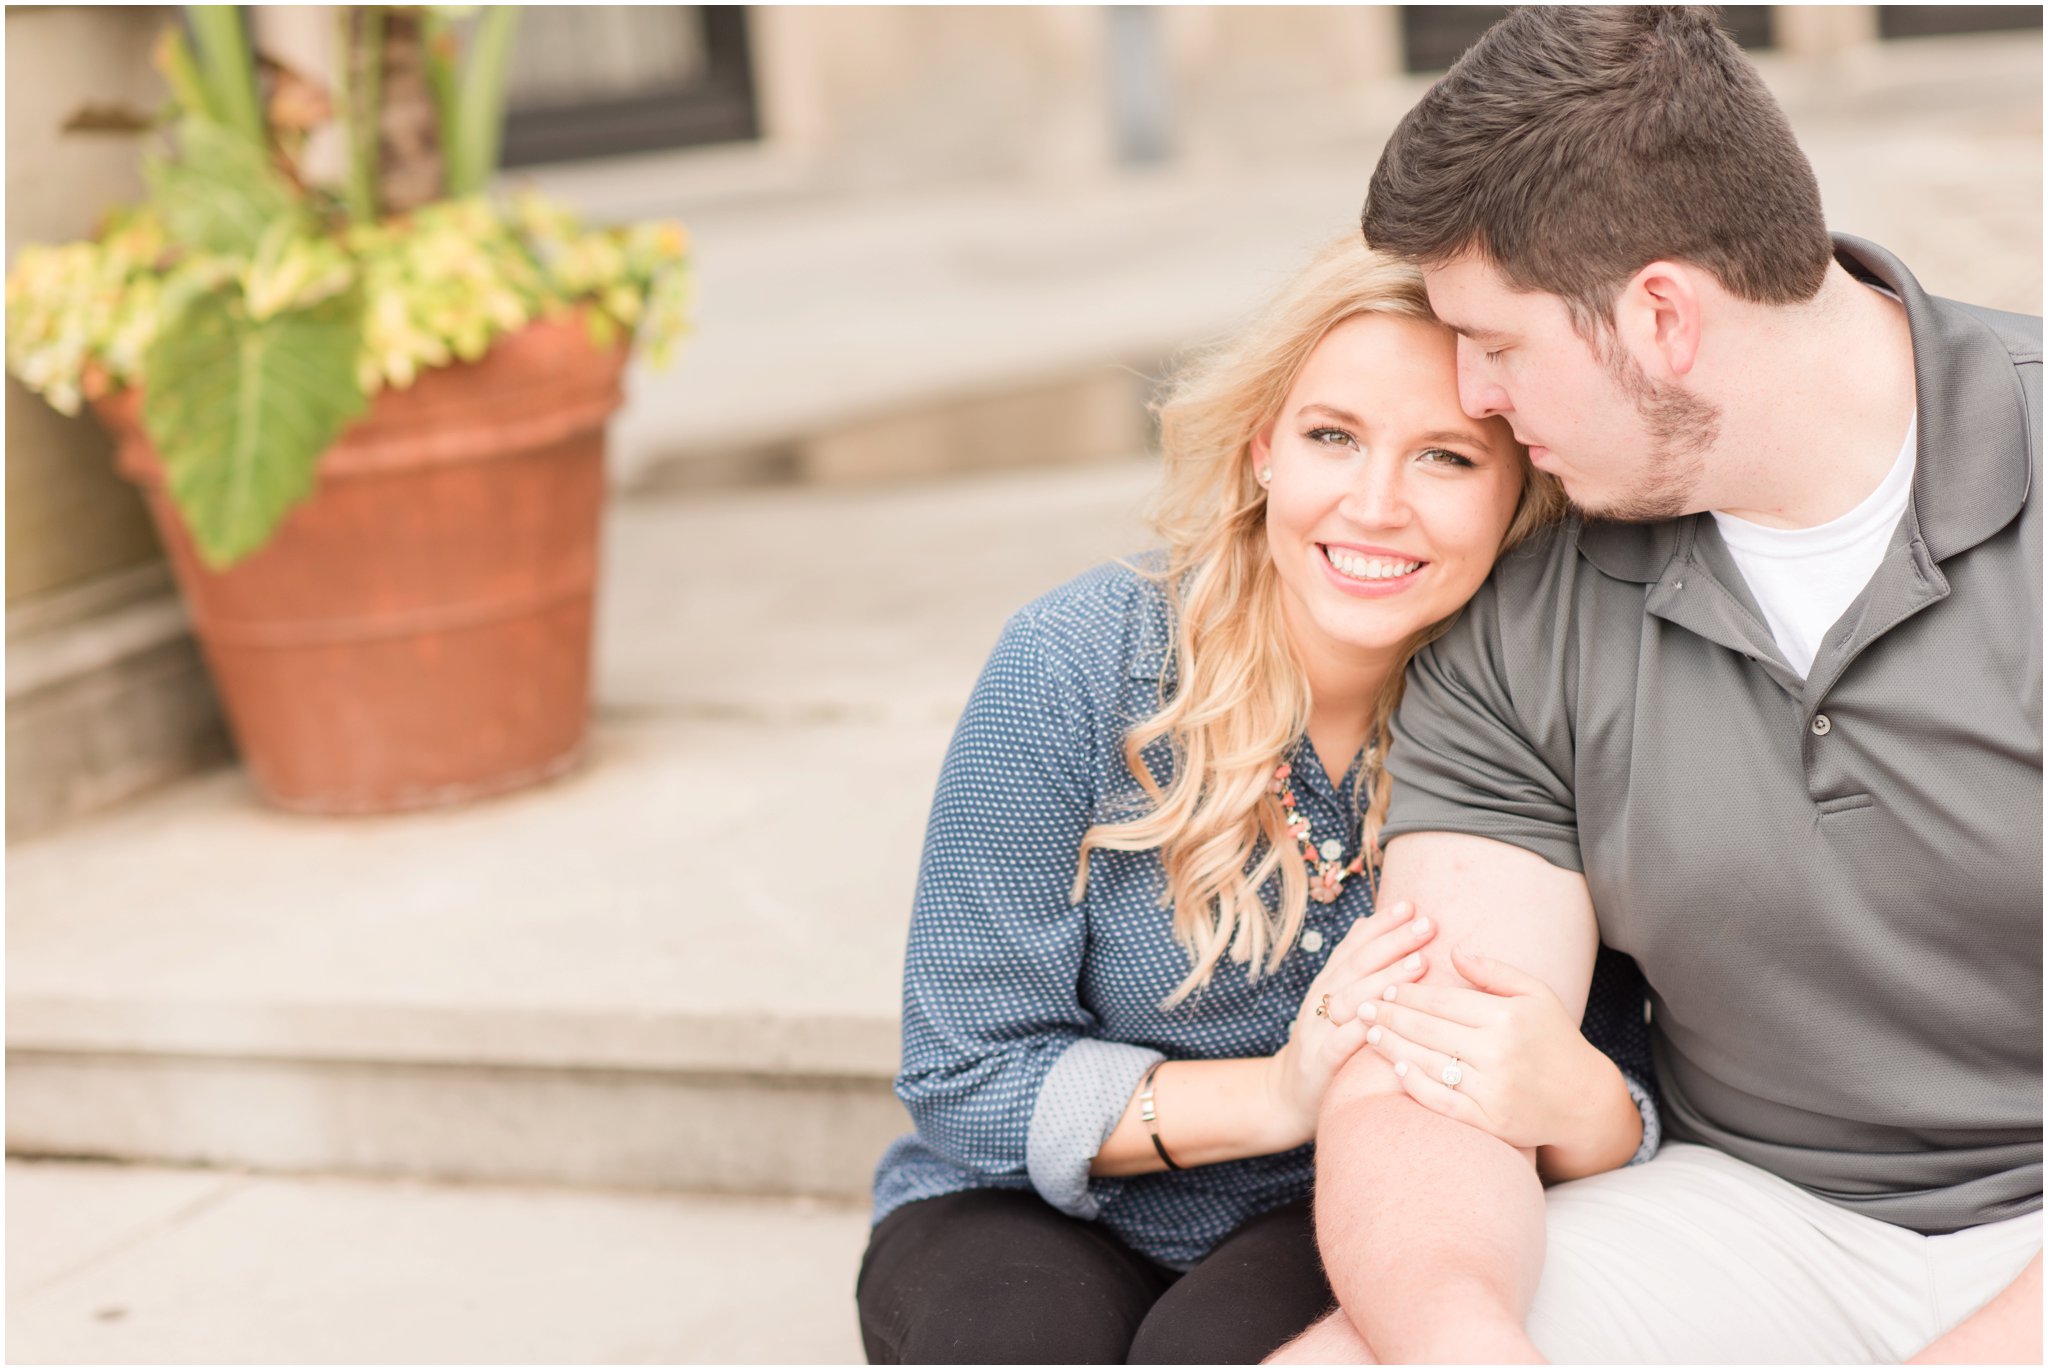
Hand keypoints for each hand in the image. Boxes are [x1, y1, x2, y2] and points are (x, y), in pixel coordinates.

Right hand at [1264, 900, 1437, 1149]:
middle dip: (1394, 942)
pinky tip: (1385, 1018)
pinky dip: (1361, 1029)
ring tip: (1419, 963)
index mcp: (1328, 981)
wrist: (1288, 1094)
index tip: (1411, 905)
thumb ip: (1351, 963)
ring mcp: (1318, 1029)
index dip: (1382, 924)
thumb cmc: (1324, 1041)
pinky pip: (1340, 1042)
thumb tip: (1366, 919)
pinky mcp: (1320, 1062)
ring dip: (1385, 978)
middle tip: (1427, 925)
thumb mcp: (1334, 997)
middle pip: (1357, 964)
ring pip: (1351, 998)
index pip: (1356, 945)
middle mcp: (1321, 999)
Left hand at [1359, 945, 1627, 1152]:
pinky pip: (1441, 1101)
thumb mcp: (1536, 994)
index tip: (1386, 986)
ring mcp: (1493, 1090)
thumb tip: (1453, 952)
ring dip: (1393, 1046)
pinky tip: (1396, 1067)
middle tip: (1364, 1006)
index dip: (1409, 994)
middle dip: (1391, 1016)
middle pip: (1428, 1030)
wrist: (1583, 1099)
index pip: (1442, 1001)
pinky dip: (1415, 1084)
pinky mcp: (1489, 1121)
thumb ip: (1494, 971)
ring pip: (1428, 1064)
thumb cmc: (1555, 1039)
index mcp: (1507, 1018)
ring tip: (1371, 1032)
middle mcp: (1498, 1054)